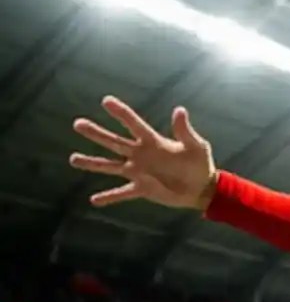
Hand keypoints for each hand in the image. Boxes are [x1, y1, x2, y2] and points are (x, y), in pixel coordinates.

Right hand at [69, 96, 216, 210]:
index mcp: (153, 142)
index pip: (134, 124)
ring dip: (93, 163)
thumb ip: (185, 131)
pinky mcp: (142, 189)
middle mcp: (141, 155)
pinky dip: (109, 197)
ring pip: (110, 165)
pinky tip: (94, 200)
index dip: (121, 113)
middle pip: (114, 142)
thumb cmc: (201, 164)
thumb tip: (179, 110)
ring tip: (73, 159)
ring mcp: (139, 172)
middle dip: (96, 133)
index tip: (106, 100)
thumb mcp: (197, 146)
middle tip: (78, 124)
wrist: (203, 188)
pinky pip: (122, 193)